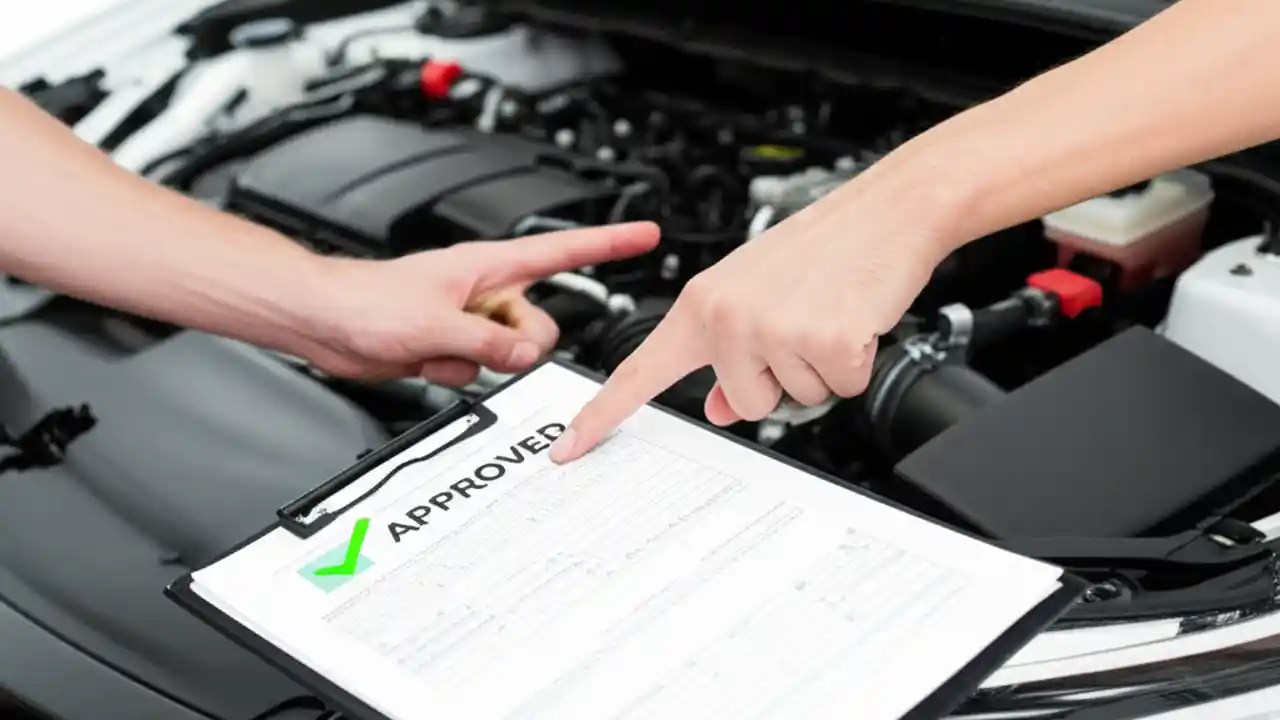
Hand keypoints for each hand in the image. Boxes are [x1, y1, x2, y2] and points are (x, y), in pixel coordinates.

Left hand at [294, 222, 658, 384]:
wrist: (323, 321)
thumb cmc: (367, 301)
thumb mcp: (437, 324)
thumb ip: (490, 342)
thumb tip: (529, 353)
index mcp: (489, 268)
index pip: (564, 251)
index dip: (609, 243)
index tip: (647, 235)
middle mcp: (486, 293)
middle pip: (542, 325)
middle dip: (519, 344)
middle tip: (481, 344)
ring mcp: (470, 321)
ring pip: (512, 354)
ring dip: (479, 361)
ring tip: (437, 347)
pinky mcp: (452, 346)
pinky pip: (479, 371)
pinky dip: (455, 373)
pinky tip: (424, 360)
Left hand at [551, 181, 954, 462]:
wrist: (884, 213)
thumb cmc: (821, 249)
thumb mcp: (755, 295)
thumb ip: (723, 353)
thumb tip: (717, 408)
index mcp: (701, 304)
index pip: (640, 371)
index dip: (601, 415)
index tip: (569, 448)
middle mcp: (728, 316)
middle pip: (744, 405)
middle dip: (777, 380)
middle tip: (799, 325)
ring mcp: (774, 330)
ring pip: (794, 399)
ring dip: (818, 368)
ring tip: (826, 314)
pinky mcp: (824, 341)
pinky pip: (839, 389)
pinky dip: (854, 365)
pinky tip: (852, 321)